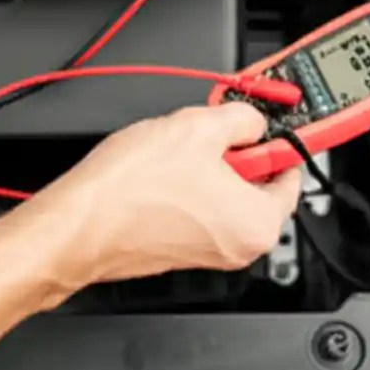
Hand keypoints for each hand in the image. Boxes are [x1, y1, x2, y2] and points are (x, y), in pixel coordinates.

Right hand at [9, 103, 302, 296]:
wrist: (78, 225)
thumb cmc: (131, 191)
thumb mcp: (199, 126)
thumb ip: (241, 117)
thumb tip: (252, 119)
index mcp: (259, 223)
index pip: (291, 171)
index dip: (276, 138)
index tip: (268, 122)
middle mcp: (240, 246)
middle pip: (256, 183)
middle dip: (235, 153)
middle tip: (206, 135)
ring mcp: (208, 252)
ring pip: (223, 193)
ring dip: (206, 167)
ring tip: (174, 155)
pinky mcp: (179, 249)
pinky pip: (198, 208)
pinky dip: (186, 186)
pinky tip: (159, 172)